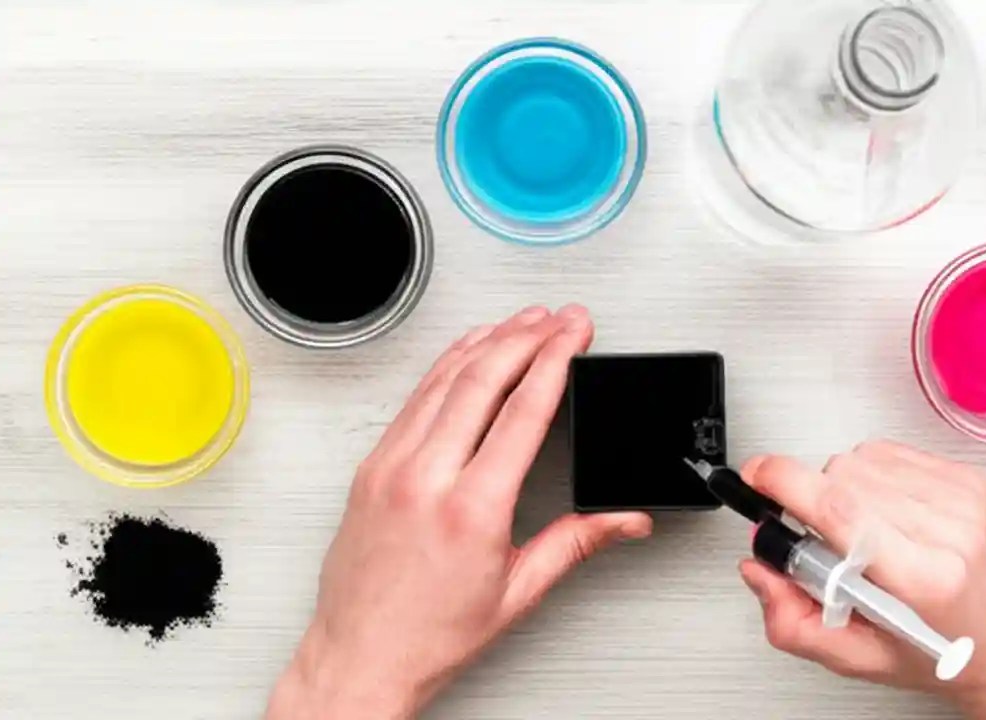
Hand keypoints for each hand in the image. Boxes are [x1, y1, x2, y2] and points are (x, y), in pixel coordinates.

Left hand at [266, 306, 652, 719]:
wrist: (359, 657)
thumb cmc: (430, 635)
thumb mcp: (518, 592)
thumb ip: (577, 543)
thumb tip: (625, 519)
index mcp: (471, 509)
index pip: (522, 411)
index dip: (555, 360)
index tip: (576, 333)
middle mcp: (425, 478)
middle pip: (482, 379)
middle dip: (527, 335)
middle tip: (560, 316)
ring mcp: (390, 467)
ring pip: (443, 380)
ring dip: (488, 341)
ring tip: (523, 320)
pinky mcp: (371, 467)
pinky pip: (414, 399)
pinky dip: (447, 366)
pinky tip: (468, 351)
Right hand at [738, 441, 985, 719]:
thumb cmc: (944, 652)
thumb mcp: (858, 659)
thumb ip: (793, 620)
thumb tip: (758, 566)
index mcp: (923, 581)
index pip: (841, 511)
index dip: (787, 484)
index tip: (757, 478)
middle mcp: (949, 532)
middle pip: (843, 477)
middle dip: (813, 499)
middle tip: (826, 543)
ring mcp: (963, 500)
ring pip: (862, 458)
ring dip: (843, 487)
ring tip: (863, 532)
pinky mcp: (967, 479)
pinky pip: (890, 452)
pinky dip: (872, 477)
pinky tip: (885, 513)